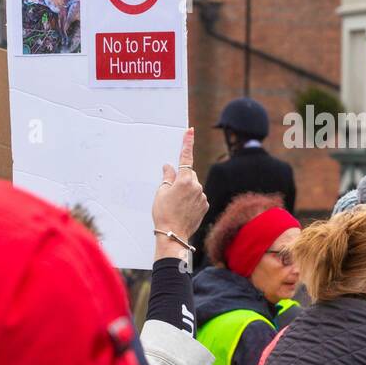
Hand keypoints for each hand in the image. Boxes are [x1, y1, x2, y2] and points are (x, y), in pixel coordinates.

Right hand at [152, 128, 206, 261]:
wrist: (173, 233)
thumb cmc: (163, 213)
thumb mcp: (161, 192)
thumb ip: (167, 177)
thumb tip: (169, 167)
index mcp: (184, 180)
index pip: (185, 157)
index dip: (187, 143)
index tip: (190, 131)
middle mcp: (196, 186)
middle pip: (189, 175)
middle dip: (182, 179)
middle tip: (171, 193)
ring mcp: (202, 196)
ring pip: (194, 186)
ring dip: (187, 190)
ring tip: (177, 205)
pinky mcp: (205, 205)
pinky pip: (198, 197)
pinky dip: (192, 199)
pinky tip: (184, 209)